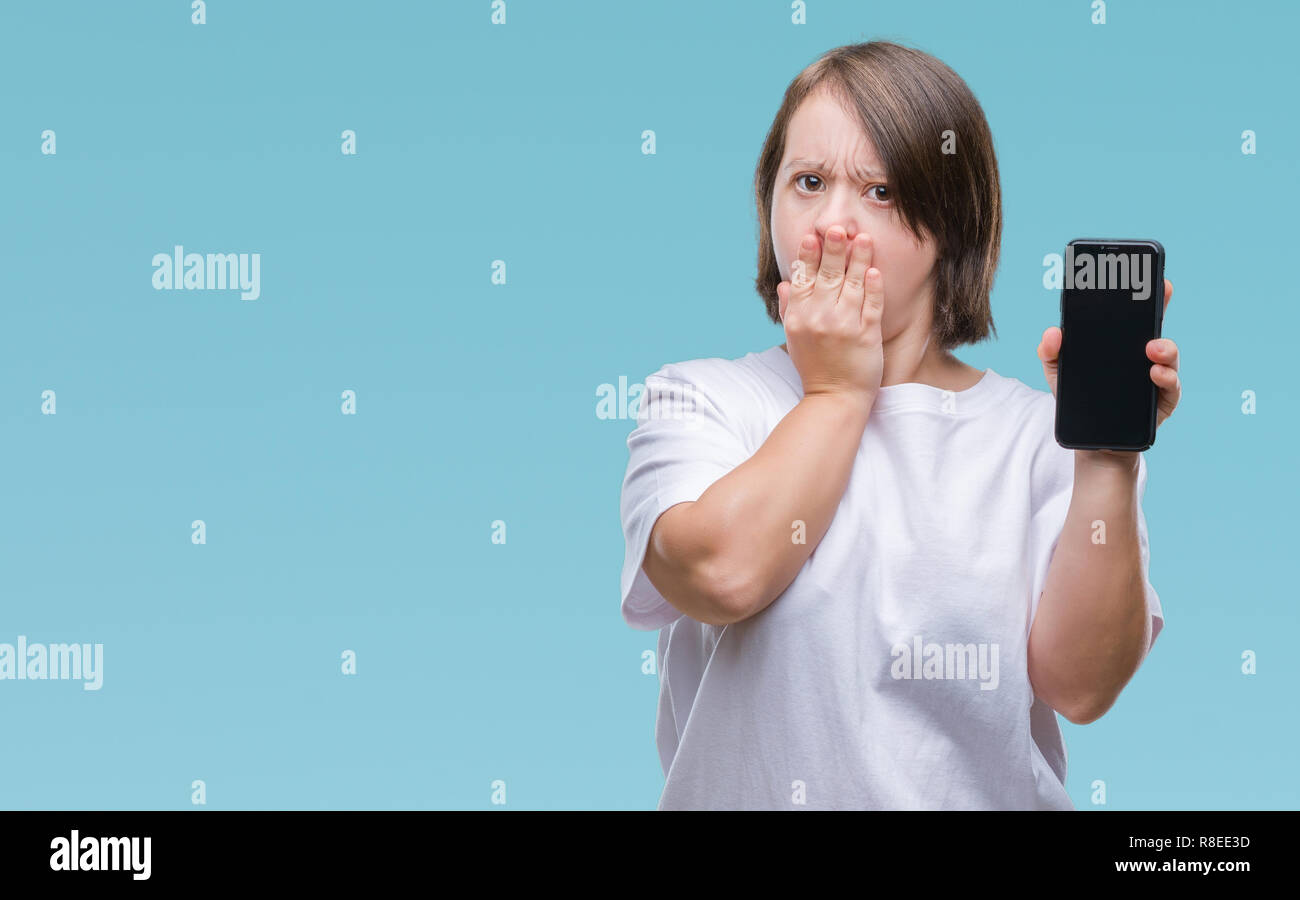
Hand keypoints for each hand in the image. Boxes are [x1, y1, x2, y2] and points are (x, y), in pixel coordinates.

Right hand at [777, 226, 884, 410]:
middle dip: (833, 249)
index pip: (803, 279)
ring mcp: (843, 326)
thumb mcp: (794, 338)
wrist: (834, 399)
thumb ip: (790, 308)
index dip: (808, 255)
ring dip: (857, 259)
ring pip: (851, 285)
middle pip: (827, 276)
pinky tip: (874, 270)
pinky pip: (870, 305)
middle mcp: (819, 319)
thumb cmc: (815, 367)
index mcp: (799, 317)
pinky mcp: (866, 335)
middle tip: (838, 227)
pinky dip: (872, 286)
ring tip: (863, 238)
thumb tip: (785, 283)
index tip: (812, 235)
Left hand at [1037, 277, 1180, 461]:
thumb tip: (1052, 332)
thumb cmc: (1081, 400)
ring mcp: (1156, 377)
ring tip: (1152, 347)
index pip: (1136, 315)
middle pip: (1157, 328)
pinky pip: (1170, 387)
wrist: (1092, 442)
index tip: (1151, 275)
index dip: (1146, 294)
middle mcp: (1144, 357)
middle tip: (1159, 292)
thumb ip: (1051, 353)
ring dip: (1165, 348)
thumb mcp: (1059, 374)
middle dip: (1161, 308)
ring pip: (1168, 356)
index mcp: (1122, 345)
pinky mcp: (1162, 402)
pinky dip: (1165, 378)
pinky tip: (1155, 373)